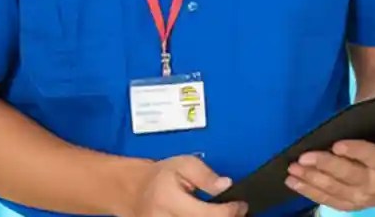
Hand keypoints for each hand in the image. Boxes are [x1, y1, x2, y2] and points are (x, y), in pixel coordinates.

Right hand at [121, 155, 248, 216]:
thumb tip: (226, 185)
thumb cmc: (158, 177)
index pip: (207, 214)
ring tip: (220, 213)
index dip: (230, 211)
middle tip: (235, 211)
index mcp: (168, 200)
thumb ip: (205, 174)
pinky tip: (208, 216)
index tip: (240, 205)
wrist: (133, 191)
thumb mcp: (182, 164)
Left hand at [284, 92, 374, 210]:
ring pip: (338, 192)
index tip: (337, 144)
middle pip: (353, 179)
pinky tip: (292, 180)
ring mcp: (367, 198)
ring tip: (293, 167)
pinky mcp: (352, 202)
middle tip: (304, 156)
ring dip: (314, 181)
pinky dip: (310, 191)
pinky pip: (329, 200)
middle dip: (327, 168)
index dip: (359, 154)